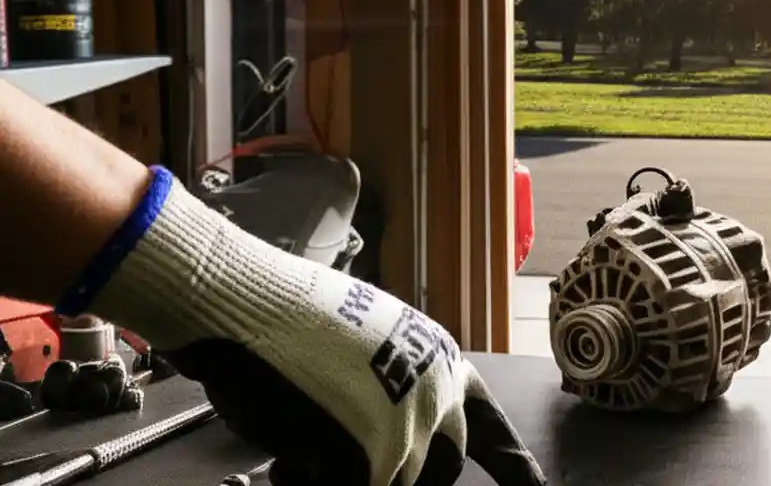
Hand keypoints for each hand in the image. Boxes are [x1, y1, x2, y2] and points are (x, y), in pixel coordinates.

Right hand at [80, 169, 544, 485]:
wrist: (253, 305)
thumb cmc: (293, 320)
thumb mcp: (370, 347)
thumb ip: (397, 390)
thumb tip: (397, 442)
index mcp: (442, 363)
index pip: (490, 427)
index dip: (514, 466)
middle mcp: (436, 397)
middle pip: (438, 472)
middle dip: (400, 478)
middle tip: (351, 462)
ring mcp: (406, 429)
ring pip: (388, 485)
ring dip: (339, 473)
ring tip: (299, 440)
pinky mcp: (366, 459)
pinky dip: (302, 481)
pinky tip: (284, 458)